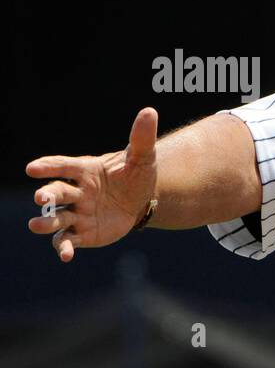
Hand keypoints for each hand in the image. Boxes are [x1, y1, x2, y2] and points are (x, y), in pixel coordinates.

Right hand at [26, 107, 158, 262]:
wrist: (141, 200)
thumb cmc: (135, 175)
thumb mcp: (142, 157)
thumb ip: (141, 138)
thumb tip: (149, 111)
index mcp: (85, 170)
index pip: (63, 165)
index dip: (48, 166)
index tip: (32, 168)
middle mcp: (76, 191)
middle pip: (56, 192)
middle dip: (47, 194)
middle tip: (41, 197)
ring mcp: (77, 213)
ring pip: (56, 217)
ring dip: (45, 221)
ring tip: (36, 224)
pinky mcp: (82, 233)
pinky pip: (68, 240)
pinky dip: (64, 247)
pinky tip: (66, 256)